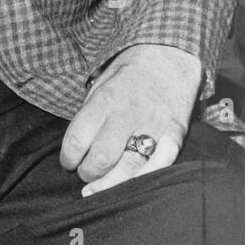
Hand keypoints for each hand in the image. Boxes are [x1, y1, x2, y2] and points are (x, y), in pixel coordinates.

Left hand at [60, 43, 201, 196]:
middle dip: (88, 173)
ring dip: (110, 184)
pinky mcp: (175, 134)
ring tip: (99, 189)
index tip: (68, 162)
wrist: (169, 55)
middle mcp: (129, 114)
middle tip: (85, 173)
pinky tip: (131, 185)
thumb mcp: (101, 82)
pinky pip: (161, 165)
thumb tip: (76, 147)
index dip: (68, 157)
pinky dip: (144, 179)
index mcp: (105, 99)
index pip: (79, 138)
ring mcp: (154, 125)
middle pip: (102, 158)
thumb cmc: (128, 73)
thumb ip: (89, 113)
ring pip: (130, 168)